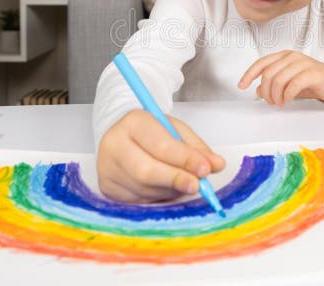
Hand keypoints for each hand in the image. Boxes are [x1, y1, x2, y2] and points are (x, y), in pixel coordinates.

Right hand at [96, 110, 224, 202]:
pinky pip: (138, 200)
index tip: (205, 169)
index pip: (160, 145)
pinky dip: (159, 197)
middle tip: (198, 185)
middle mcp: (114, 145)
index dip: (184, 159)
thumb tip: (217, 165)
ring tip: (183, 183)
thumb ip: (196, 148)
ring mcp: (107, 168)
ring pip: (145, 189)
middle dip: (176, 180)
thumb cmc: (152, 132)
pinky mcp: (107, 188)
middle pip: (146, 171)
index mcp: (133, 122)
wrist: (122, 136)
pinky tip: (166, 188)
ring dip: (170, 191)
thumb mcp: (176, 130)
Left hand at [238, 50, 323, 106]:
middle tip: (270, 101)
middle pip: (268, 74)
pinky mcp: (313, 72)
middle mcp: (291, 57)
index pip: (261, 63)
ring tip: (279, 103)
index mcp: (283, 56)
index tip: (242, 86)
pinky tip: (287, 101)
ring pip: (279, 79)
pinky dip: (287, 95)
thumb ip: (272, 85)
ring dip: (275, 95)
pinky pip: (294, 84)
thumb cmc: (310, 81)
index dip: (249, 75)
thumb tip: (258, 90)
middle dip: (265, 91)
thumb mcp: (287, 83)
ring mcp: (303, 63)